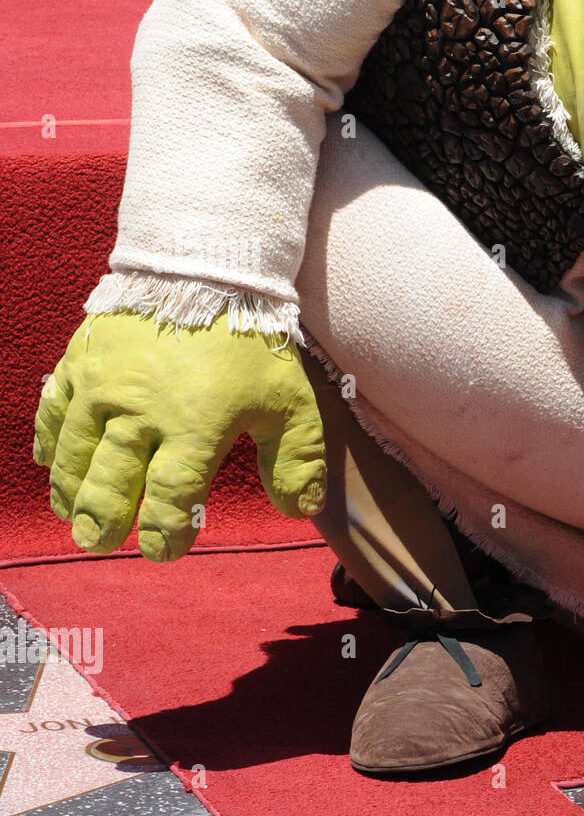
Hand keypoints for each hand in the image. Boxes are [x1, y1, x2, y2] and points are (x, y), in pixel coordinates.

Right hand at [34, 312, 326, 560]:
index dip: (165, 531)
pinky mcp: (80, 361)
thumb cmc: (254, 341)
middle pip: (111, 481)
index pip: (171, 496)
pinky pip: (55, 411)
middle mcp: (140, 411)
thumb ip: (297, 459)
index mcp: (194, 426)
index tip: (164, 550)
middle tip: (99, 542)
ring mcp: (102, 386)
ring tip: (73, 518)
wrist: (207, 265)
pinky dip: (50, 443)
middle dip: (103, 519)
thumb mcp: (291, 401)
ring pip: (74, 453)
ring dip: (71, 492)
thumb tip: (300, 510)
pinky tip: (51, 465)